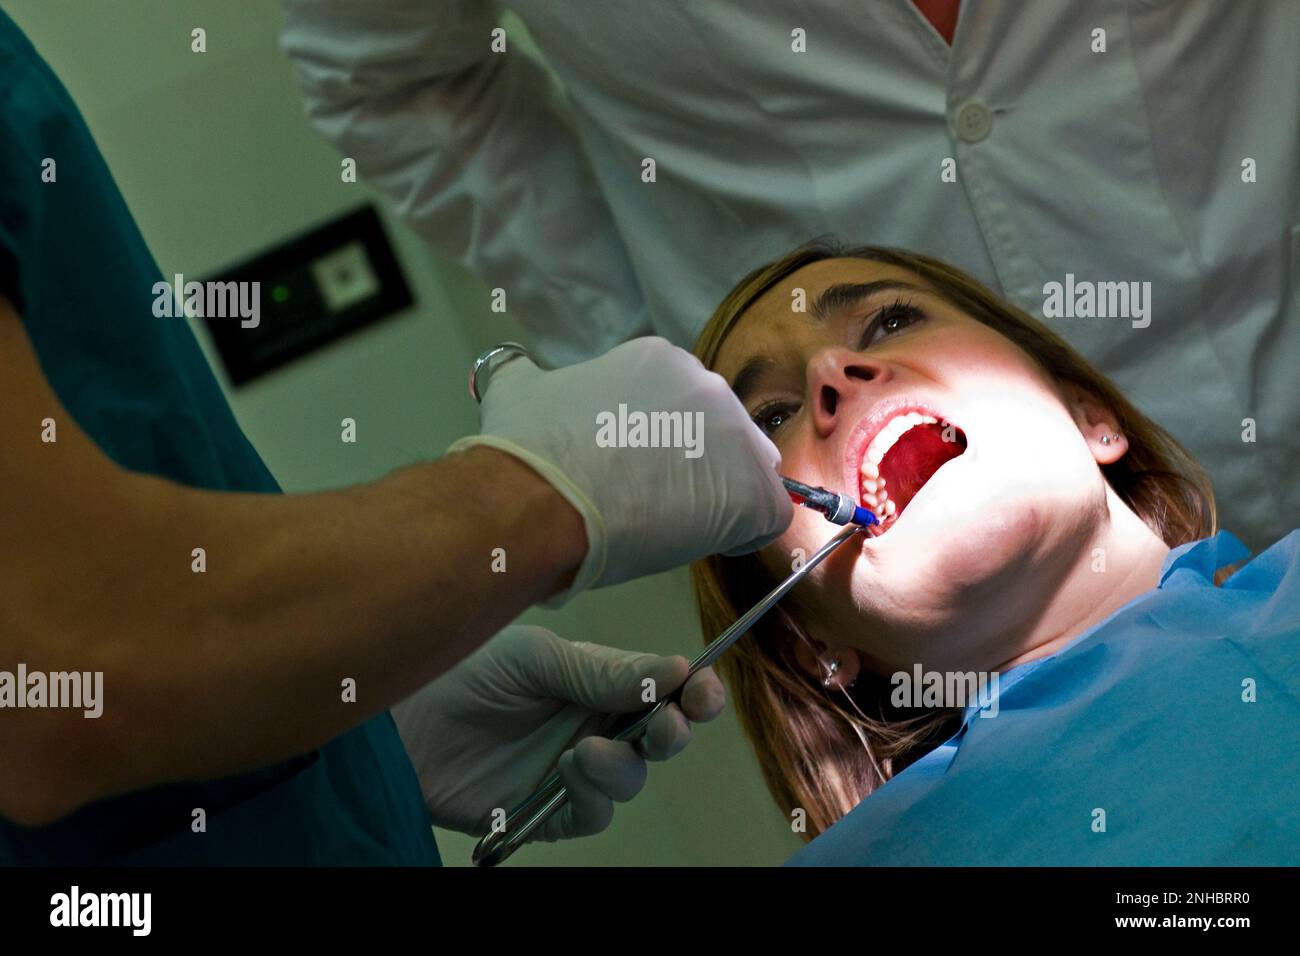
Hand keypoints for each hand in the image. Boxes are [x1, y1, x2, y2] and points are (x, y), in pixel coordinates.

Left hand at [391, 624, 725, 842]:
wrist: (402, 717)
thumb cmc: (463, 669)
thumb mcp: (537, 657)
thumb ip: (603, 672)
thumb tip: (674, 671)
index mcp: (598, 678)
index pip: (662, 686)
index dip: (693, 690)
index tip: (705, 689)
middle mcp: (593, 722)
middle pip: (659, 735)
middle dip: (675, 729)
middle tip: (670, 722)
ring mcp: (572, 767)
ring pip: (631, 778)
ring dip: (625, 764)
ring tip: (588, 748)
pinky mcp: (546, 808)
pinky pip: (593, 813)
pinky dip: (594, 794)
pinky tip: (569, 768)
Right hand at [448, 337, 792, 603]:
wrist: (537, 499)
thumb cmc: (527, 450)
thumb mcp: (519, 390)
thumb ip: (527, 376)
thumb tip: (510, 368)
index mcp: (661, 360)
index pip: (684, 406)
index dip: (661, 446)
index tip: (633, 470)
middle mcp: (707, 386)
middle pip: (721, 437)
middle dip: (694, 469)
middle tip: (648, 501)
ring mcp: (736, 438)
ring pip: (746, 475)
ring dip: (716, 501)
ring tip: (669, 527)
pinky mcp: (753, 492)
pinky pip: (767, 517)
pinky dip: (741, 535)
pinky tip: (699, 544)